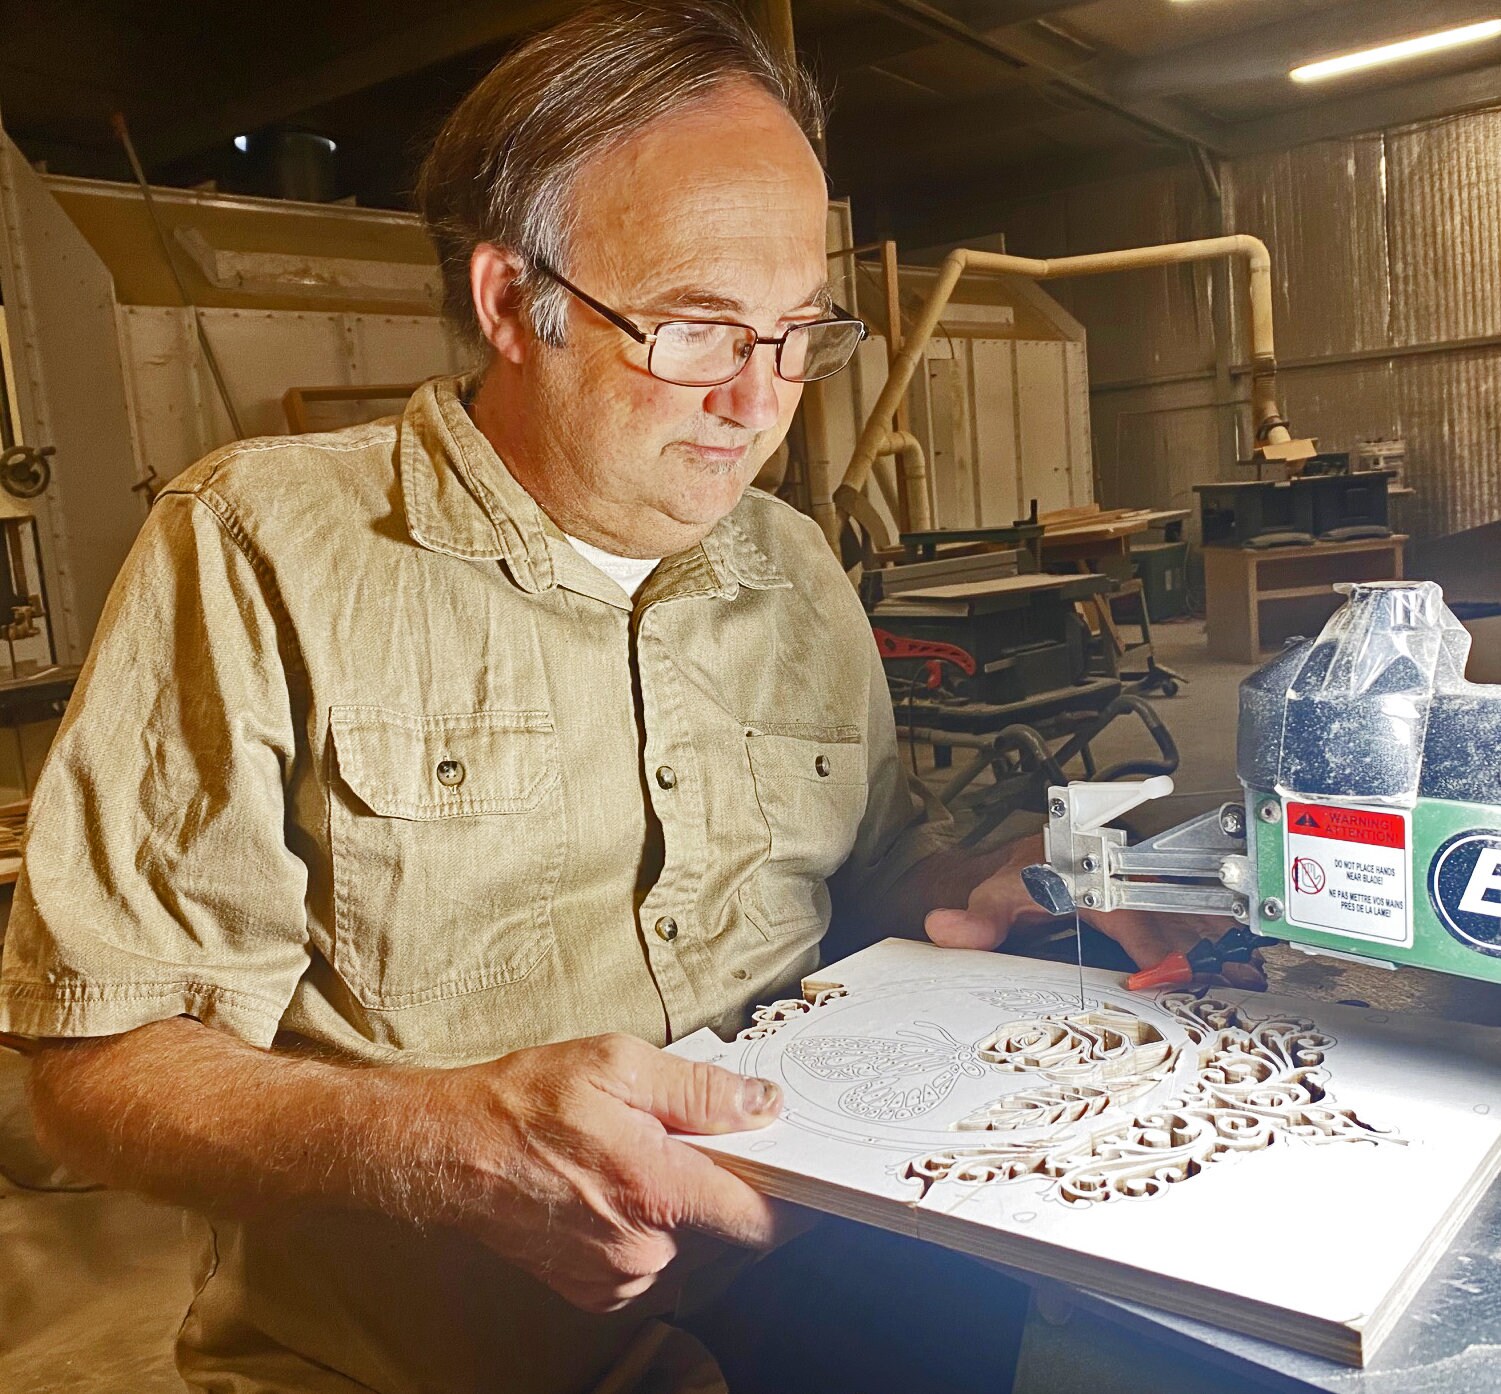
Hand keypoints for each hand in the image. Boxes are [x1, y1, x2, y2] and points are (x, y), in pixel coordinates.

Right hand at [432, 1033, 793, 1312]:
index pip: (760, 1217)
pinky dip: (641, 1224)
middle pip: (720, 1220)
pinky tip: (605, 1187)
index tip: (803, 1170)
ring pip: (684, 1238)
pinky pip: (648, 1257)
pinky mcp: (595, 1290)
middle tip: (673, 1132)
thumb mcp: (619, 1064)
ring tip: (625, 1154)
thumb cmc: (525, 1102)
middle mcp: (643, 1248)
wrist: (449, 1151)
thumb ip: (701, 1091)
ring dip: (673, 1200)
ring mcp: (617, 1276)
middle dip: (711, 1175)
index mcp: (656, 1189)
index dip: (792, 1194)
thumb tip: (763, 1103)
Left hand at [924, 841, 1263, 987]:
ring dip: (1213, 945)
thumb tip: (944, 928)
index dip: (1150, 945)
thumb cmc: (1023, 877)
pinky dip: (1215, 937)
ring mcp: (1143, 883)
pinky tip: (1235, 962)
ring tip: (1242, 976)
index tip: (1166, 976)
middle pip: (1170, 913)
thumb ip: (976, 919)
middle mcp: (1122, 875)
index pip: (1128, 912)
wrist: (1034, 859)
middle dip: (1198, 950)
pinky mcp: (1158, 894)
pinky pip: (1193, 914)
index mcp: (1089, 874)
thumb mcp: (994, 895)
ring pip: (1188, 912)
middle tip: (1227, 981)